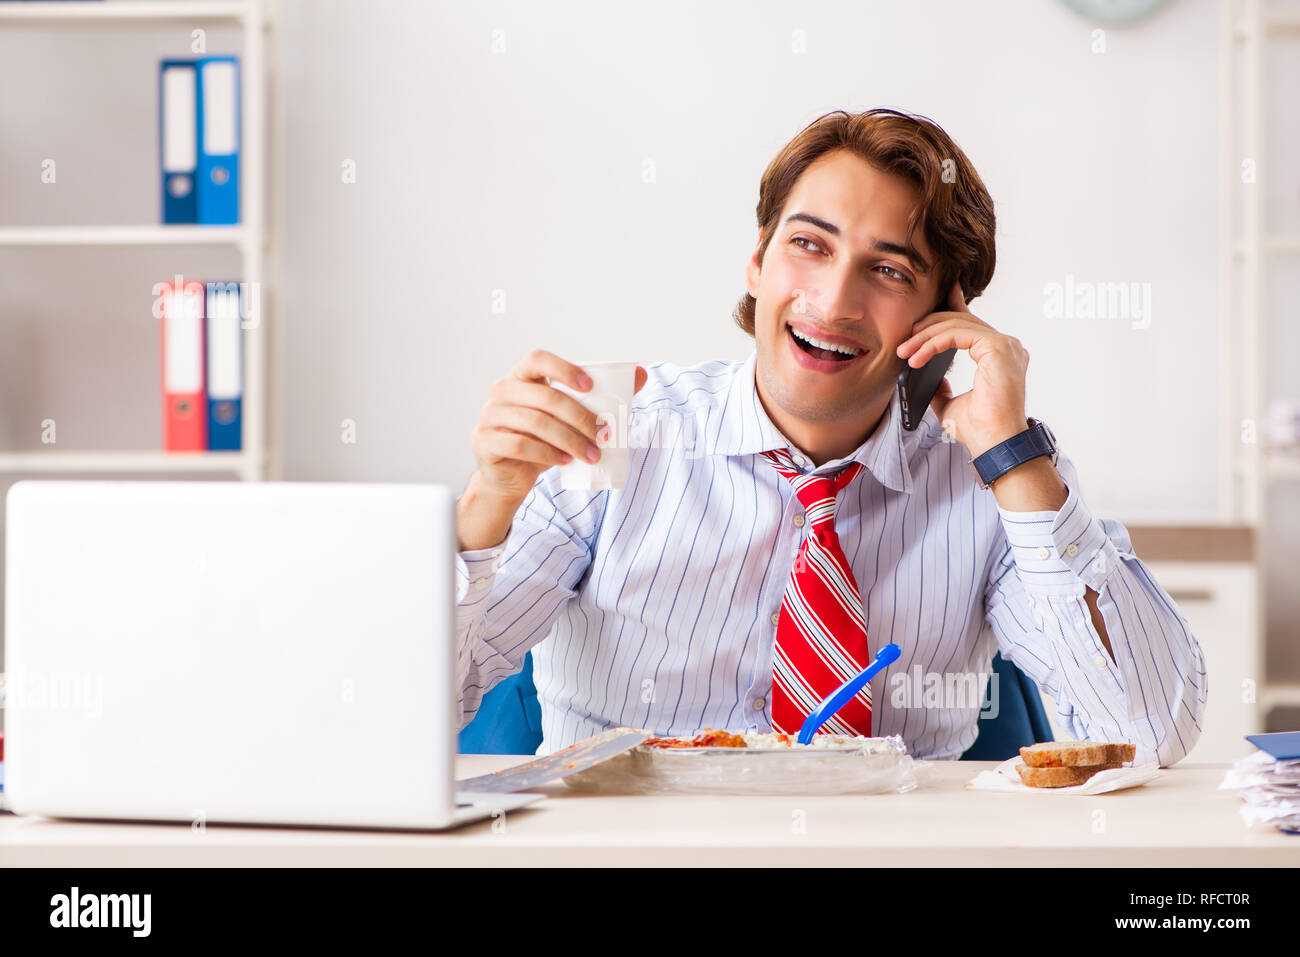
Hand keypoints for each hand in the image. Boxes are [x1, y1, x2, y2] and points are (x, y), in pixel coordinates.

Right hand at [470, 349, 648, 503]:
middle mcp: (502, 391)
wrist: (509, 476)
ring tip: (590, 455)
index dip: (564, 369)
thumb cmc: (542, 440)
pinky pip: (518, 445)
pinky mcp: (484, 441)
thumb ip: (601, 397)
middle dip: (579, 417)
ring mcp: (489, 415)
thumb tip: (641, 375)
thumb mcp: (570, 419)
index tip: (590, 387)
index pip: (537, 359)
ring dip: (568, 440)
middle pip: (544, 396)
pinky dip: (546, 454)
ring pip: (534, 423)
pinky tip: (564, 462)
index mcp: (522, 377)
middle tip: (603, 436)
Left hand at [896, 281, 1029, 457]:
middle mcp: (1006, 346)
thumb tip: (929, 379)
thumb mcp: (951, 405)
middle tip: (905, 341)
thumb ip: (942, 389)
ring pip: (957, 325)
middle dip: (928, 327)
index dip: (952, 308)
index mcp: (1000, 356)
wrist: (995, 446)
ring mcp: (1004, 345)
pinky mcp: (997, 348)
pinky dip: (933, 343)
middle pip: (962, 321)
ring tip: (904, 352)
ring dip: (925, 337)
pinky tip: (917, 357)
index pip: (972, 325)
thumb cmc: (981, 431)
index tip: (932, 303)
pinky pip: (957, 334)